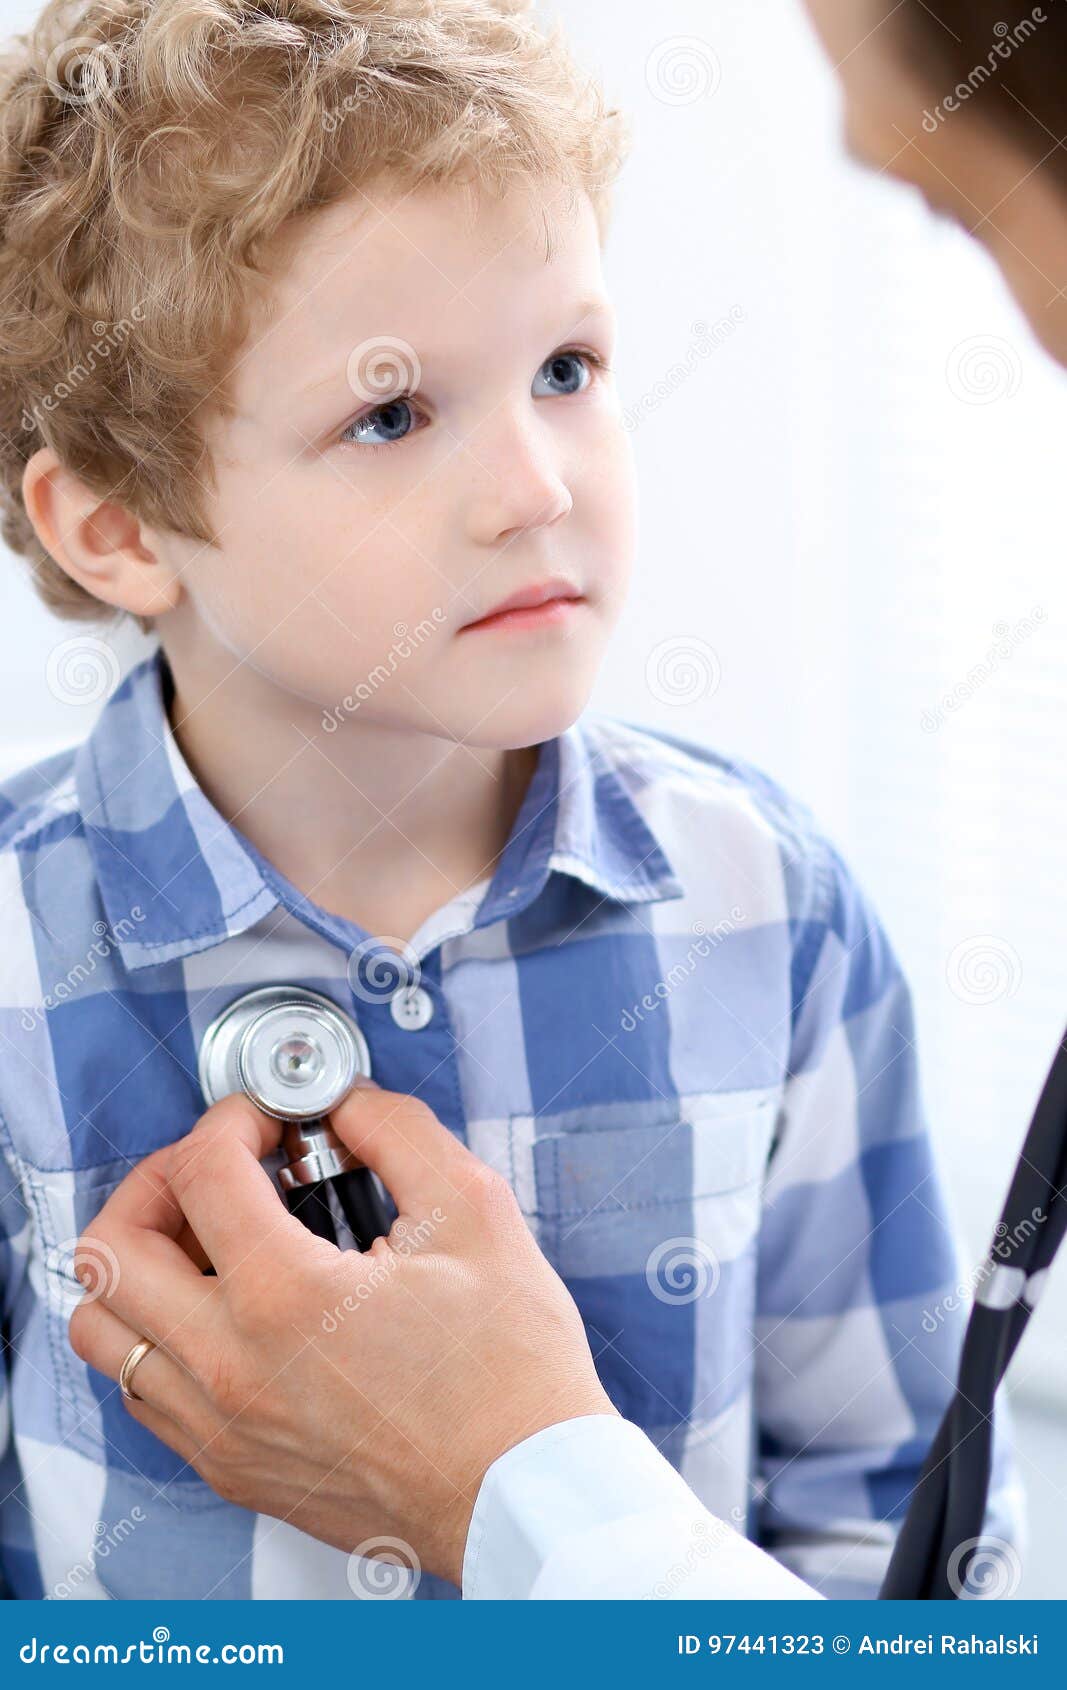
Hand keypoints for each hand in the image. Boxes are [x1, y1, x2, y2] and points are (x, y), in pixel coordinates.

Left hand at [68, 1086, 616, 1586]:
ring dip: (141, 1263)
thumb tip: (345, 1105)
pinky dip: (159, 1334)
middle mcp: (230, 1369)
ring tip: (208, 1240)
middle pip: (111, 1249)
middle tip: (217, 1169)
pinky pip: (142, 1390)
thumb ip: (398, 1133)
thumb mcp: (473, 1213)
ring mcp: (220, 1428)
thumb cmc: (509, 1373)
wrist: (522, 1494)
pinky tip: (227, 1310)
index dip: (232, 1119)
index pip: (199, 1172)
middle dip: (159, 1180)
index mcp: (286, 1299)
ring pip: (104, 1331)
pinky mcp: (229, 1467)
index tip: (269, 1122)